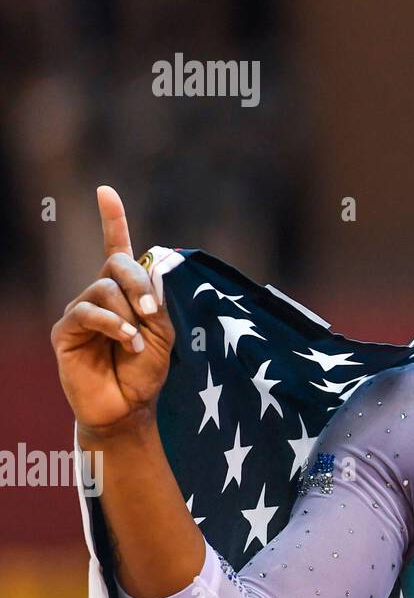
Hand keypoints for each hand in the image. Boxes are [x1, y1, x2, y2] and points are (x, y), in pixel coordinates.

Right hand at [51, 186, 174, 435]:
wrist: (128, 407)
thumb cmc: (146, 369)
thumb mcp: (163, 330)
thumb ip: (156, 299)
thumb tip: (149, 269)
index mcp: (125, 291)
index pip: (116, 248)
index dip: (111, 219)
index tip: (105, 191)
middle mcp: (99, 295)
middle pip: (117, 265)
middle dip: (140, 283)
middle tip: (152, 312)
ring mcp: (80, 311)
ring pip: (103, 289)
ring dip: (129, 313)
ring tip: (138, 342)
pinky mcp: (66, 332)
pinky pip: (87, 312)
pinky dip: (113, 324)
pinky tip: (126, 341)